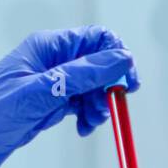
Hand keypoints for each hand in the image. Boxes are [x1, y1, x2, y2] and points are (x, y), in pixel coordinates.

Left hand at [0, 26, 138, 167]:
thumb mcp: (41, 92)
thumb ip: (82, 74)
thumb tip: (120, 58)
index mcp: (49, 47)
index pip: (97, 38)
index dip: (117, 58)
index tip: (126, 83)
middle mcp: (52, 60)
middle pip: (99, 64)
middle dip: (108, 87)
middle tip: (111, 108)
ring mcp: (52, 82)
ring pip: (92, 87)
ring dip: (99, 105)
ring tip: (91, 122)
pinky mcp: (50, 102)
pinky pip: (80, 104)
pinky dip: (87, 116)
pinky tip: (82, 128)